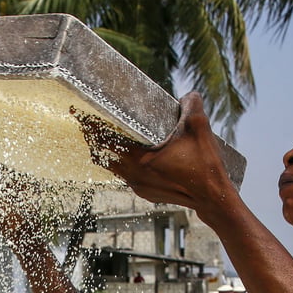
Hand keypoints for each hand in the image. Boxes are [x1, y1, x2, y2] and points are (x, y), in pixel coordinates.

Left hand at [76, 92, 234, 210]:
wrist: (213, 199)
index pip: (105, 141)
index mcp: (140, 161)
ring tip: (107, 133)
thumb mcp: (199, 127)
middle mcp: (134, 176)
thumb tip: (187, 94)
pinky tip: (129, 152)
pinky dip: (121, 161)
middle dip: (95, 137)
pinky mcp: (146, 192)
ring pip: (113, 166)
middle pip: (103, 155)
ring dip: (108, 150)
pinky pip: (125, 174)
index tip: (79, 113)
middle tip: (90, 119)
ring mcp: (139, 187)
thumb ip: (191, 105)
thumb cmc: (205, 167)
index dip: (90, 126)